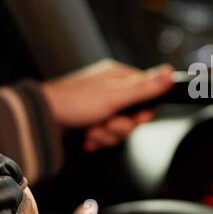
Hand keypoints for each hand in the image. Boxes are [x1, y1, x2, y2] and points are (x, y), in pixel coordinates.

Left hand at [40, 59, 174, 152]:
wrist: (42, 119)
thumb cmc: (73, 101)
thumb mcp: (115, 95)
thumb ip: (145, 87)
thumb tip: (170, 73)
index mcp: (118, 77)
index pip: (147, 95)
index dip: (142, 112)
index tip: (134, 117)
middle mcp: (110, 91)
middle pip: (133, 117)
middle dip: (120, 126)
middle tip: (106, 123)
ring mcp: (100, 108)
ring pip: (119, 130)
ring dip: (106, 135)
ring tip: (92, 130)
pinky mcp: (90, 122)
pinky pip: (105, 136)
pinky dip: (96, 139)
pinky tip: (86, 136)